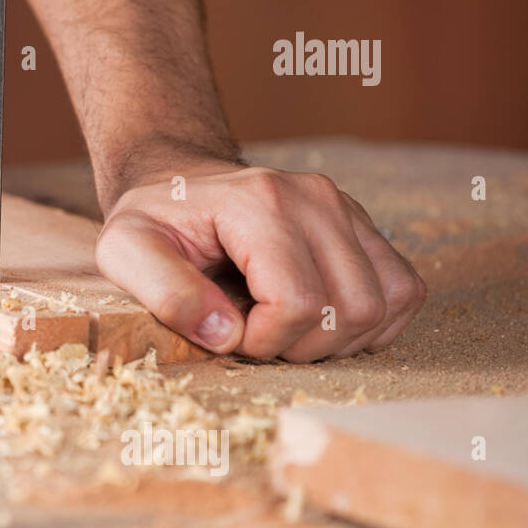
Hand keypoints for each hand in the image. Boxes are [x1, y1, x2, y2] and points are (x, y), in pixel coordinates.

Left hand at [94, 162, 426, 361]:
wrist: (175, 182)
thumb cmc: (152, 219)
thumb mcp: (125, 252)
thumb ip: (164, 291)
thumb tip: (225, 334)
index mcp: (259, 203)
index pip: (297, 301)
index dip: (264, 340)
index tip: (227, 332)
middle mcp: (315, 199)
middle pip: (351, 309)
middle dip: (302, 346)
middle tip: (255, 335)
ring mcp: (345, 209)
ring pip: (385, 304)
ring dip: (339, 339)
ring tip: (284, 328)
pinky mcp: (362, 227)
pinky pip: (403, 290)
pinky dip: (372, 323)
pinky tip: (322, 322)